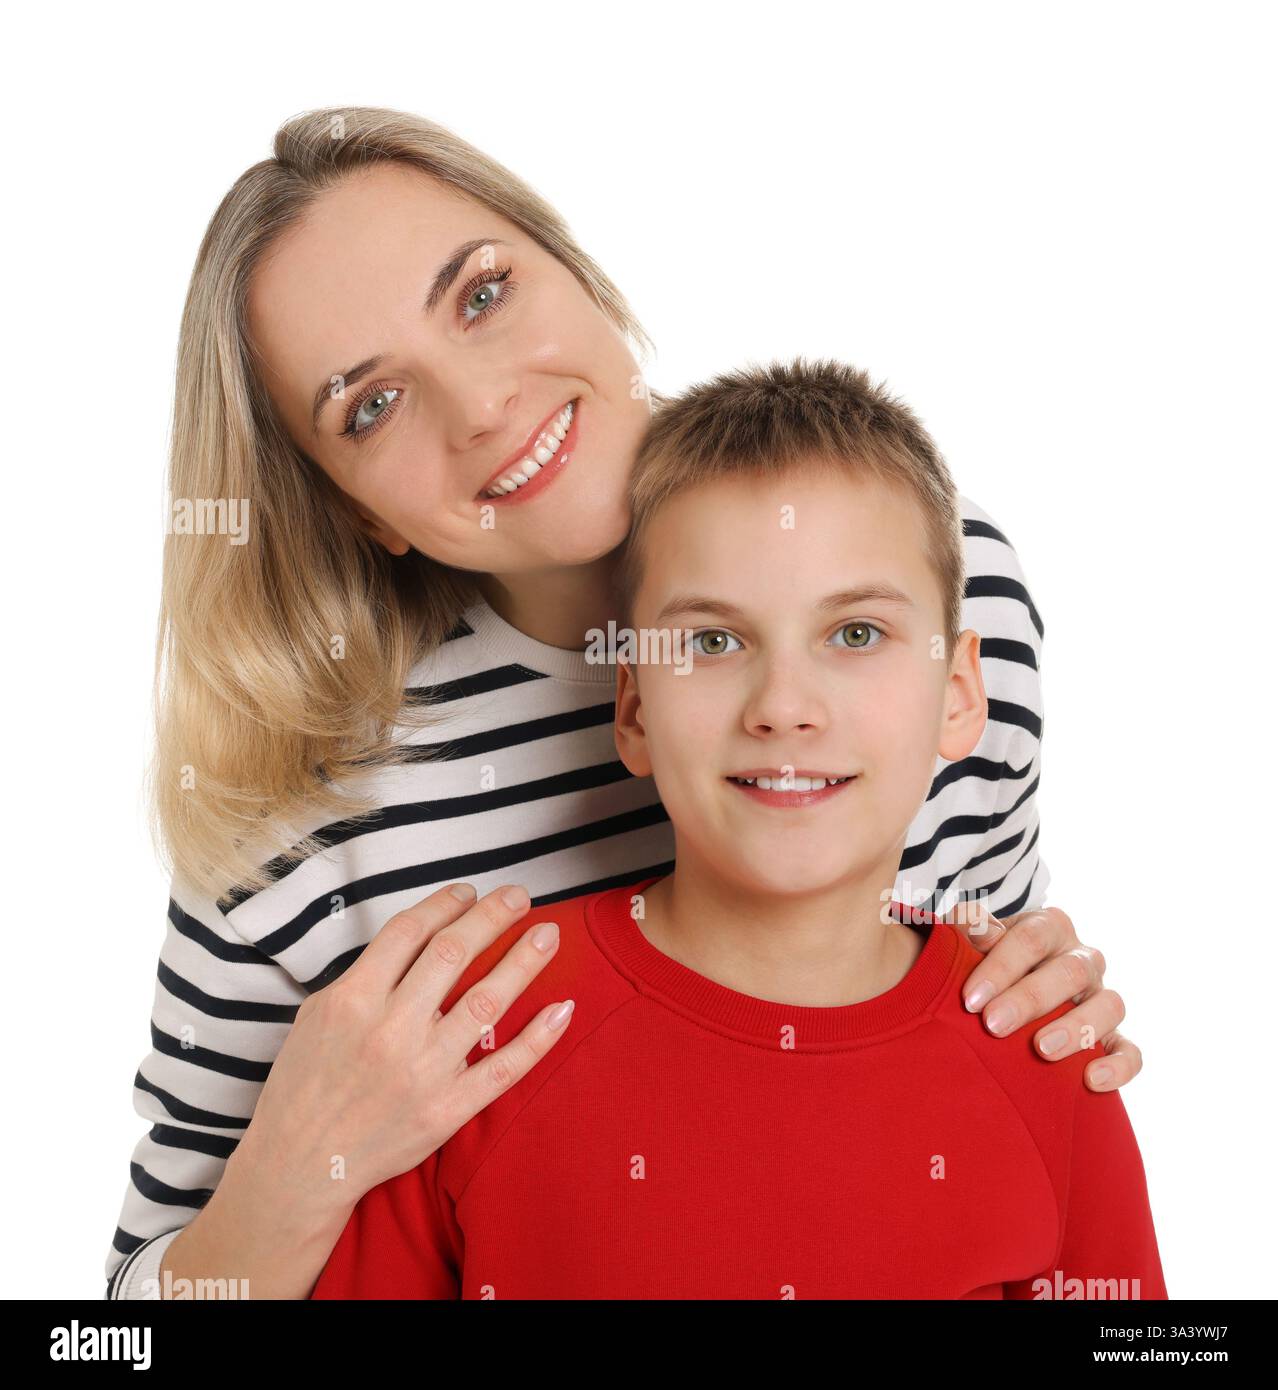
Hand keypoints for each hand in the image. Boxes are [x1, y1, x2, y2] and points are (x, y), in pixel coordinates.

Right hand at [230, 880, 572, 1218]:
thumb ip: (364, 977)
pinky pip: (504, 1068)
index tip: (469, 892)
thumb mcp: (317, 1016)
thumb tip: (415, 940)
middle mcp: (391, 1029)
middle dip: (492, 916)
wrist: (300, 1166)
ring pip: (486, 1002)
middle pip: (453, 953)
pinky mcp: (447, 1110)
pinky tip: (563, 1008)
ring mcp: (423, 1071)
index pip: (410, 932)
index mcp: (354, 999)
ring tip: (548, 934)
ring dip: (523, 962)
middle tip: (520, 896)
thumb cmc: (305, 1085)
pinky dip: (538, 1038)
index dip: (444, 904)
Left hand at [942, 901, 1141, 1091]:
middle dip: (1030, 999)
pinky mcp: (1114, 1036)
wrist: (1005, 987)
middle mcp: (1082, 959)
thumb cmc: (983, 959)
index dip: (1002, 967)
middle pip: (1070, 972)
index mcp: (1050, 927)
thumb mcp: (973, 938)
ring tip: (1042, 1050)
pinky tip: (1091, 1081)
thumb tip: (976, 928)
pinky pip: (1130, 1051)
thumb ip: (972, 929)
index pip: (1032, 938)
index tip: (971, 999)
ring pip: (1109, 1006)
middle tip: (993, 1025)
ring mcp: (1101, 997)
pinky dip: (1118, 1066)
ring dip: (1076, 1029)